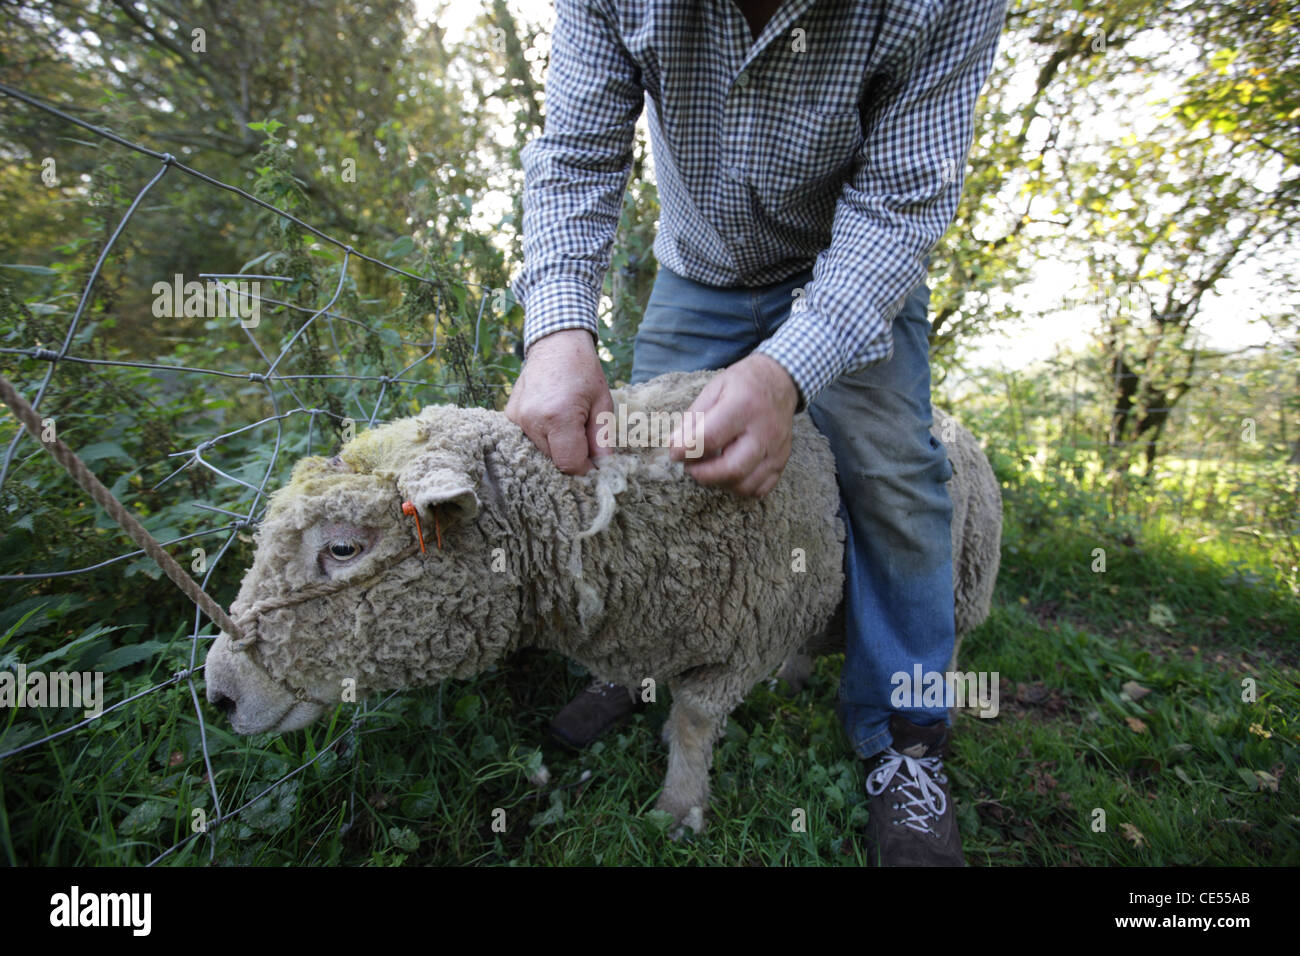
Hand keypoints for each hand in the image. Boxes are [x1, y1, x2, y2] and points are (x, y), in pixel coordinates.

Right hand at [505, 329, 613, 474]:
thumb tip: (603, 468)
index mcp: (559, 417)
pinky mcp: (510, 416)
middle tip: (585, 437)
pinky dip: (544, 437)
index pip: (569, 464)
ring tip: (568, 423)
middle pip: (555, 460)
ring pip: (541, 452)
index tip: (595, 465)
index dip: (585, 469)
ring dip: (557, 447)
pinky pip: (529, 440)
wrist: (556, 343)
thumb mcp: (602, 404)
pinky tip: (553, 419)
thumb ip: (601, 440)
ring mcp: (517, 419)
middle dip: (572, 456)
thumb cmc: (583, 371)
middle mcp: (533, 421)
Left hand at [670, 353, 798, 497]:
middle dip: (702, 474)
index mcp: (743, 406)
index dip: (686, 451)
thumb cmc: (742, 384)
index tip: (675, 453)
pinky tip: (730, 473)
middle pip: (731, 469)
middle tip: (690, 466)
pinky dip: (740, 487)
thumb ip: (693, 418)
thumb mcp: (714, 389)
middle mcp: (764, 430)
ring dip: (720, 482)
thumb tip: (675, 445)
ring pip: (745, 484)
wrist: (779, 381)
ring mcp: (776, 448)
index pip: (709, 438)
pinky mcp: (782, 460)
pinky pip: (760, 488)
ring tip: (709, 468)